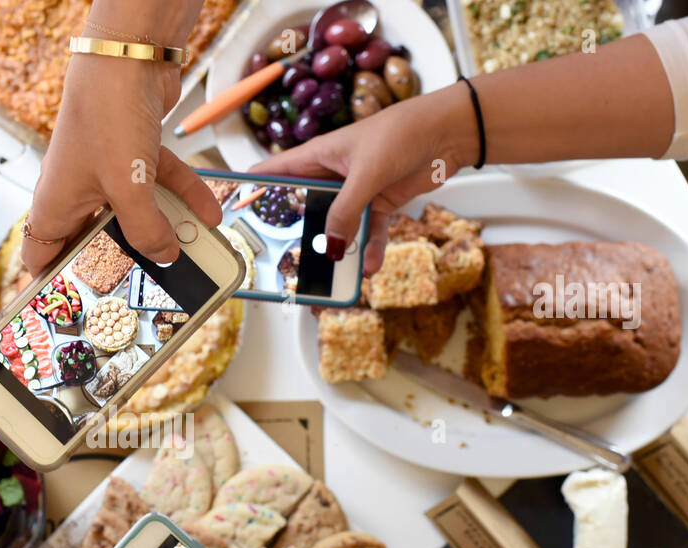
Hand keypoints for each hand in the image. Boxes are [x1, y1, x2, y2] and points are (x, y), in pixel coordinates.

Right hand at [20, 52, 221, 273]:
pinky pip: (159, 184)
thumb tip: (164, 257)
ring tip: (191, 253)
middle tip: (144, 288)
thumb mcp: (128, 188)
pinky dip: (184, 196)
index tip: (75, 308)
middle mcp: (75, 190)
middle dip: (124, 261)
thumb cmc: (105, 117)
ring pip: (135, 212)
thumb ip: (145, 231)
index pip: (41, 257)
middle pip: (97, 240)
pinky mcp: (134, 151)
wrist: (127, 54)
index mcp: (54, 206)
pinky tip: (210, 213)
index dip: (55, 284)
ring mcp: (106, 170)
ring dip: (165, 228)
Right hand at [249, 84, 478, 274]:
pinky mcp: (379, 202)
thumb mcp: (366, 174)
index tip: (236, 216)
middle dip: (295, 235)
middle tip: (283, 261)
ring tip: (329, 276)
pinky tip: (369, 268)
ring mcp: (356, 190)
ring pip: (336, 227)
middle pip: (303, 209)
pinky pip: (368, 232)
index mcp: (316, 157)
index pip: (274, 174)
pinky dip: (369, 249)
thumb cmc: (403, 133)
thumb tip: (330, 248)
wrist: (450, 131)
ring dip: (336, 249)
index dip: (253, 192)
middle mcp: (331, 175)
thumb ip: (345, 212)